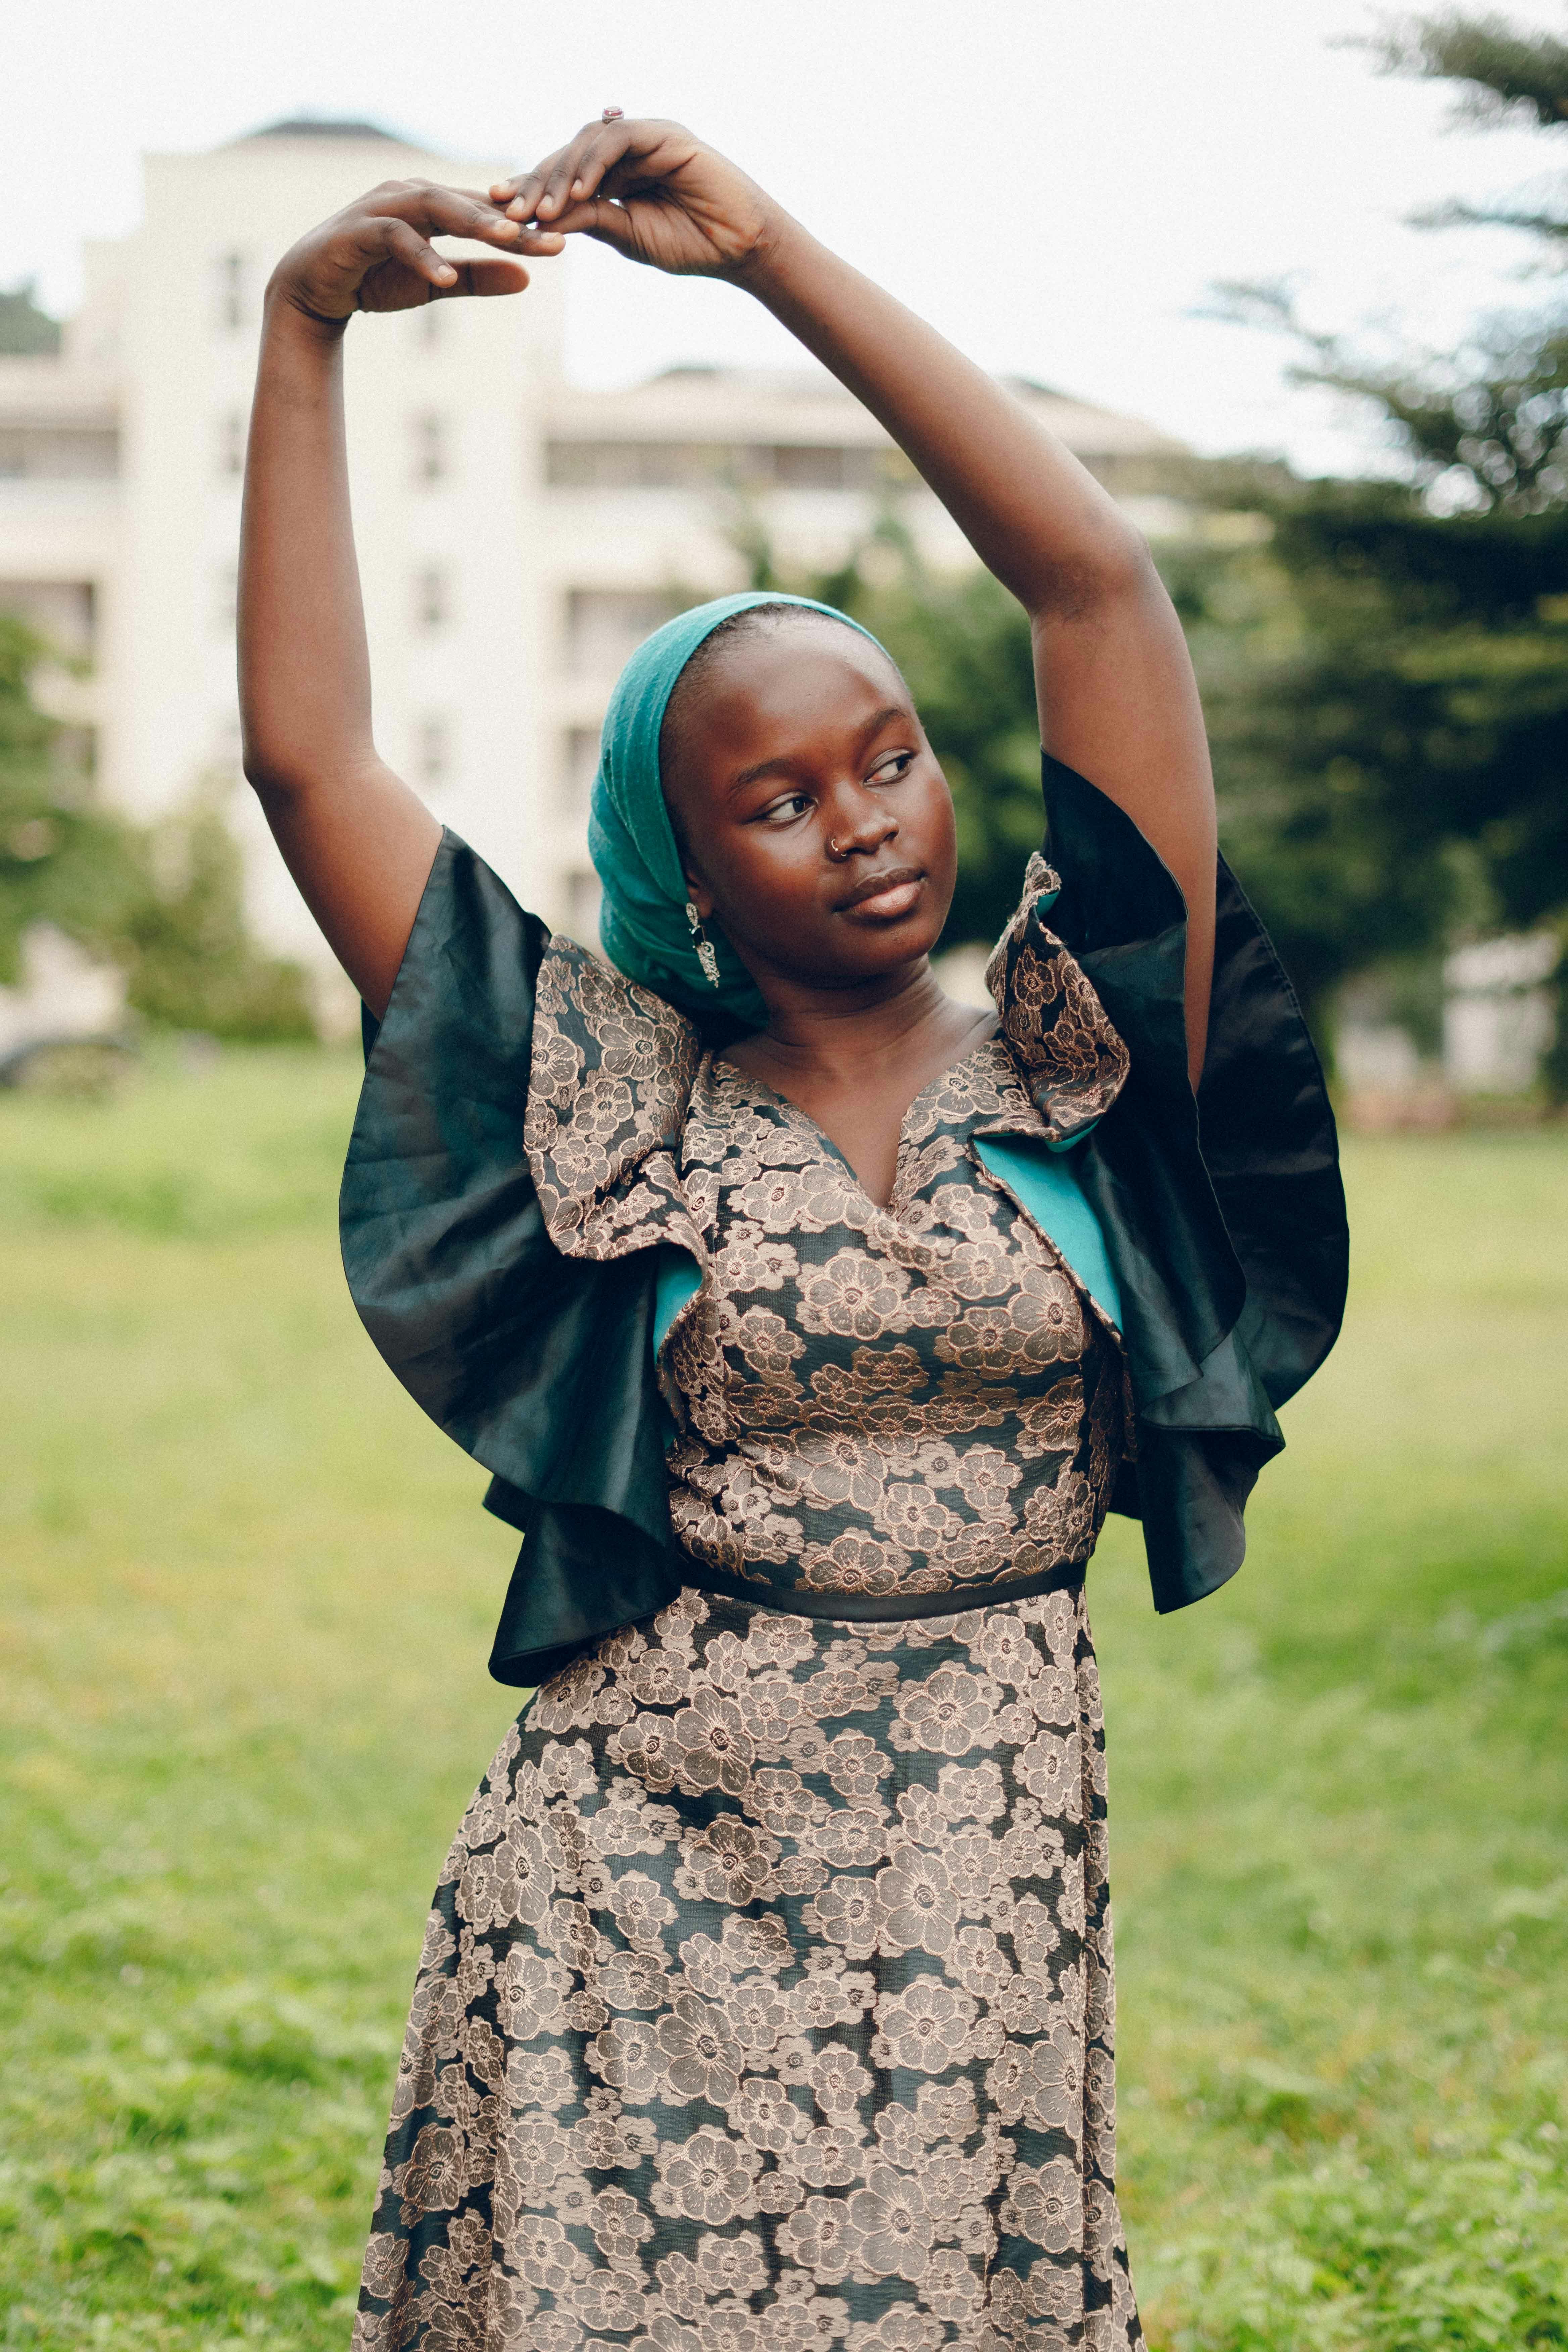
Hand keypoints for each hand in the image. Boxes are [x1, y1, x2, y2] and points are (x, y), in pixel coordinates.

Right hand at [268, 179, 563, 327]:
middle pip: (469, 204)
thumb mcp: (437, 285)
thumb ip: (478, 278)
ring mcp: (383, 206)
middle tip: (551, 238)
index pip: (486, 214)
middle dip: (511, 221)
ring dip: (472, 223)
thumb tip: (527, 279)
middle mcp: (410, 195)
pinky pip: (396, 237)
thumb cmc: (376, 280)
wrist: (314, 292)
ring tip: (506, 241)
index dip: (525, 228)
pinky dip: (422, 256)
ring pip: (435, 206)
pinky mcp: (359, 229)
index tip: (565, 244)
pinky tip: (446, 278)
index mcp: (433, 205)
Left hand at [491, 119, 780, 279]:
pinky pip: (618, 137)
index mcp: (613, 178)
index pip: (563, 176)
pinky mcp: (662, 133)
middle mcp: (624, 154)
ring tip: (542, 210)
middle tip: (508, 210)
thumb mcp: (625, 235)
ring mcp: (643, 139)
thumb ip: (588, 220)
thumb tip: (539, 221)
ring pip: (586, 142)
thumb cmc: (689, 244)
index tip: (497, 209)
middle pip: (567, 155)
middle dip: (535, 183)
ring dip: (560, 175)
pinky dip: (595, 161)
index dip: (529, 189)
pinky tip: (580, 192)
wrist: (738, 246)